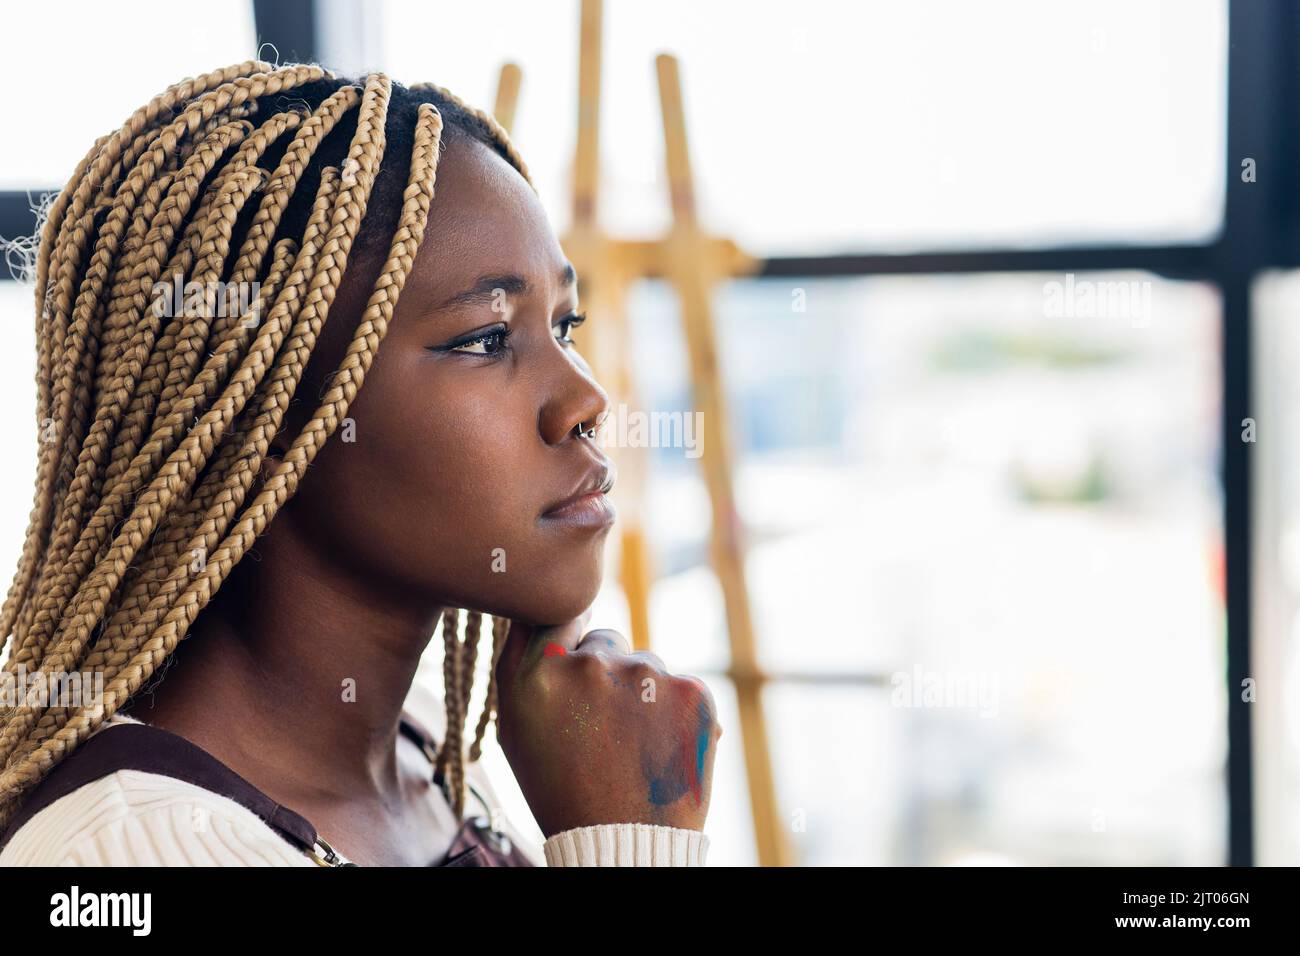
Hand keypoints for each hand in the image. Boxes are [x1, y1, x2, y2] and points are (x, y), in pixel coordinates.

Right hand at [494, 615, 721, 836]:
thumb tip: (536, 602)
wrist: (622, 846)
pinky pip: (680, 685)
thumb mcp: (515, 724)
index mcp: (542, 670)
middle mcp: (595, 664)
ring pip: (645, 665)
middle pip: (606, 641)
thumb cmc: (558, 787)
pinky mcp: (695, 692)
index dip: (567, 644)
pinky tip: (660, 748)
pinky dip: (674, 711)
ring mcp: (649, 675)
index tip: (572, 668)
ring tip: (630, 746)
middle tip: (600, 727)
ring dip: (640, 693)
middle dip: (604, 672)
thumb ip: (520, 656)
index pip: (559, 615)